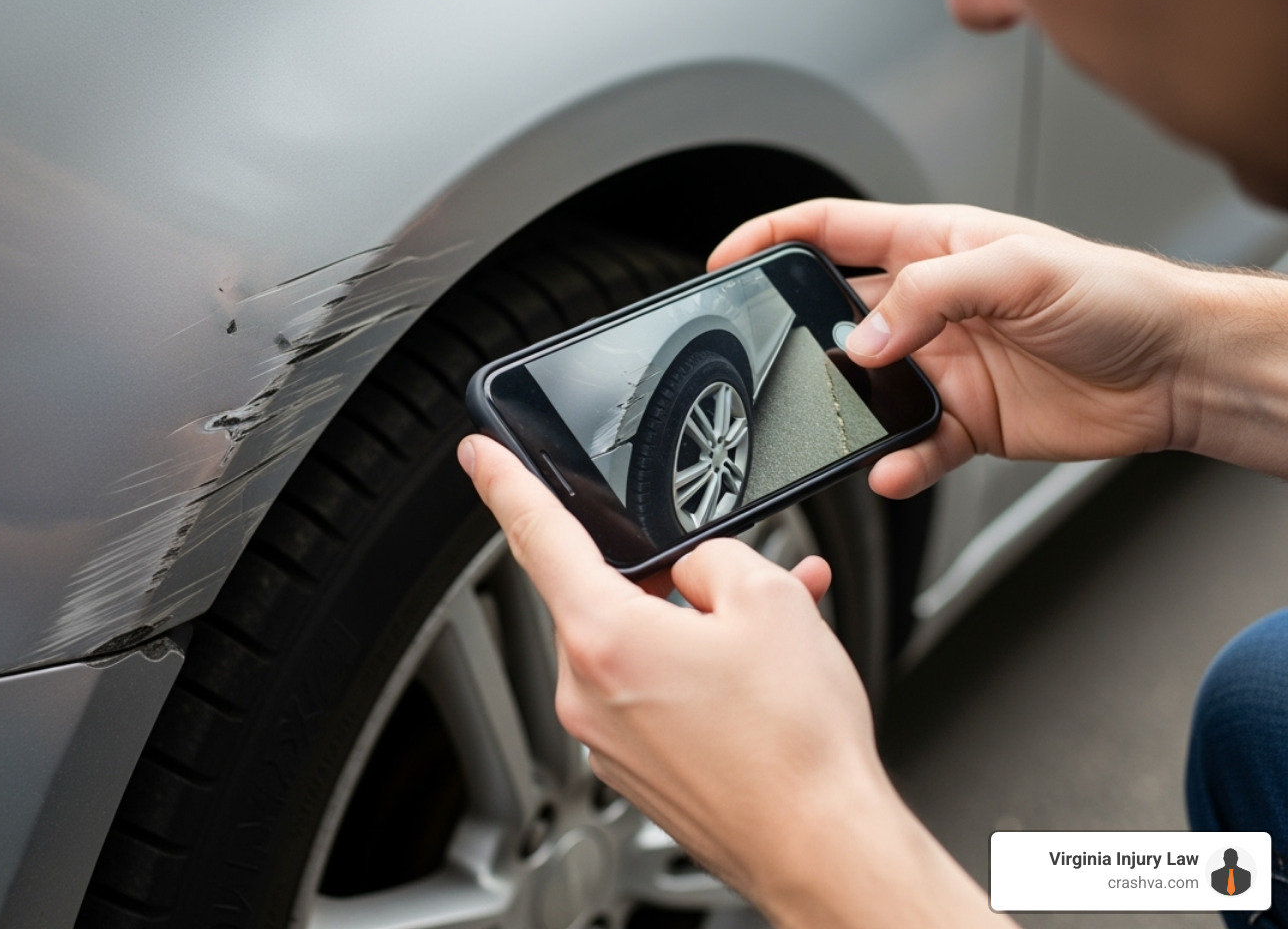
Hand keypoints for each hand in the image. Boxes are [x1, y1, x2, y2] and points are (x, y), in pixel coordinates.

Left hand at [458, 434, 1006, 926]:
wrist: (824, 848)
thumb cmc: (797, 746)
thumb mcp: (769, 602)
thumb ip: (714, 557)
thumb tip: (696, 569)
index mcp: (604, 637)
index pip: (537, 534)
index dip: (505, 482)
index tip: (480, 455)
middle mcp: (588, 694)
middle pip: (607, 596)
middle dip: (670, 580)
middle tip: (739, 587)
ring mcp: (608, 740)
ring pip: (639, 648)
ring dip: (696, 631)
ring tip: (772, 641)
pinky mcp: (636, 770)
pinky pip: (653, 695)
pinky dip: (695, 677)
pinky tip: (757, 681)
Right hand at [711, 199, 1197, 497]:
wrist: (1178, 369)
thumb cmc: (1117, 295)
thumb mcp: (1019, 269)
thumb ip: (932, 295)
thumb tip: (863, 338)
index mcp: (933, 245)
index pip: (831, 230)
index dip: (772, 237)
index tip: (727, 260)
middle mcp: (930, 304)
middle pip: (835, 316)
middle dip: (797, 337)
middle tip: (773, 361)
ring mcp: (943, 364)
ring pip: (864, 390)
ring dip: (845, 411)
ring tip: (833, 426)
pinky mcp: (965, 419)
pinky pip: (910, 445)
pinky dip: (895, 462)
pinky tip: (893, 468)